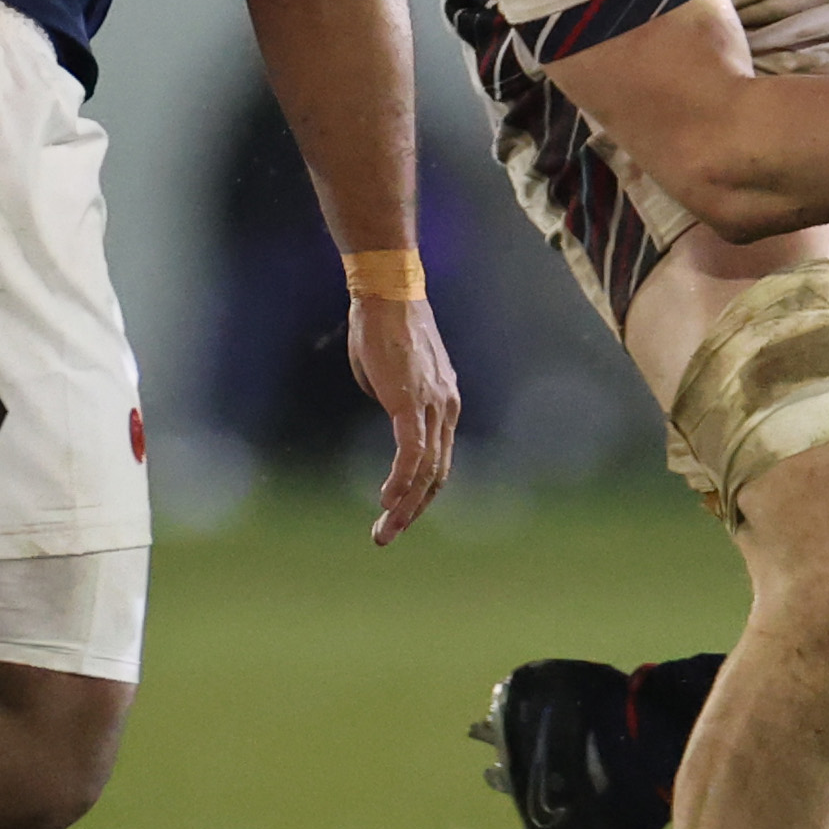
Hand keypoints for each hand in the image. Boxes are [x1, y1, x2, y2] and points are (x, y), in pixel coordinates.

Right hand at [347, 295, 460, 546]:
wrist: (386, 293)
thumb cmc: (381, 326)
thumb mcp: (387, 372)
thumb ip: (391, 398)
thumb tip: (385, 406)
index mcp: (444, 402)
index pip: (438, 460)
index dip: (420, 491)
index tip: (398, 512)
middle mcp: (446, 408)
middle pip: (436, 475)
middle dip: (412, 511)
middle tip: (386, 535)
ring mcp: (433, 406)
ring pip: (426, 471)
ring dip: (404, 507)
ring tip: (382, 531)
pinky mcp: (412, 402)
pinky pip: (412, 452)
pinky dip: (401, 481)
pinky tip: (386, 501)